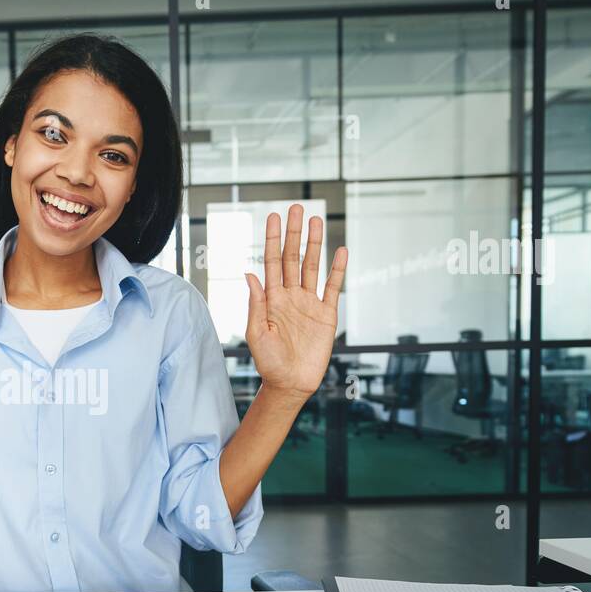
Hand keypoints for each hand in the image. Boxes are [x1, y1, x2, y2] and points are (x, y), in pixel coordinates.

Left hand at [243, 204, 346, 400]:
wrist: (290, 384)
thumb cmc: (268, 362)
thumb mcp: (256, 333)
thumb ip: (256, 303)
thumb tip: (250, 274)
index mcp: (271, 298)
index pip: (271, 262)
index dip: (272, 239)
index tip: (273, 217)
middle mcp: (290, 296)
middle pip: (292, 257)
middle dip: (293, 233)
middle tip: (296, 207)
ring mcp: (309, 303)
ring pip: (312, 266)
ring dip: (314, 243)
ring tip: (315, 220)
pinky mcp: (327, 314)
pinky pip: (333, 287)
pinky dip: (338, 269)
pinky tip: (340, 250)